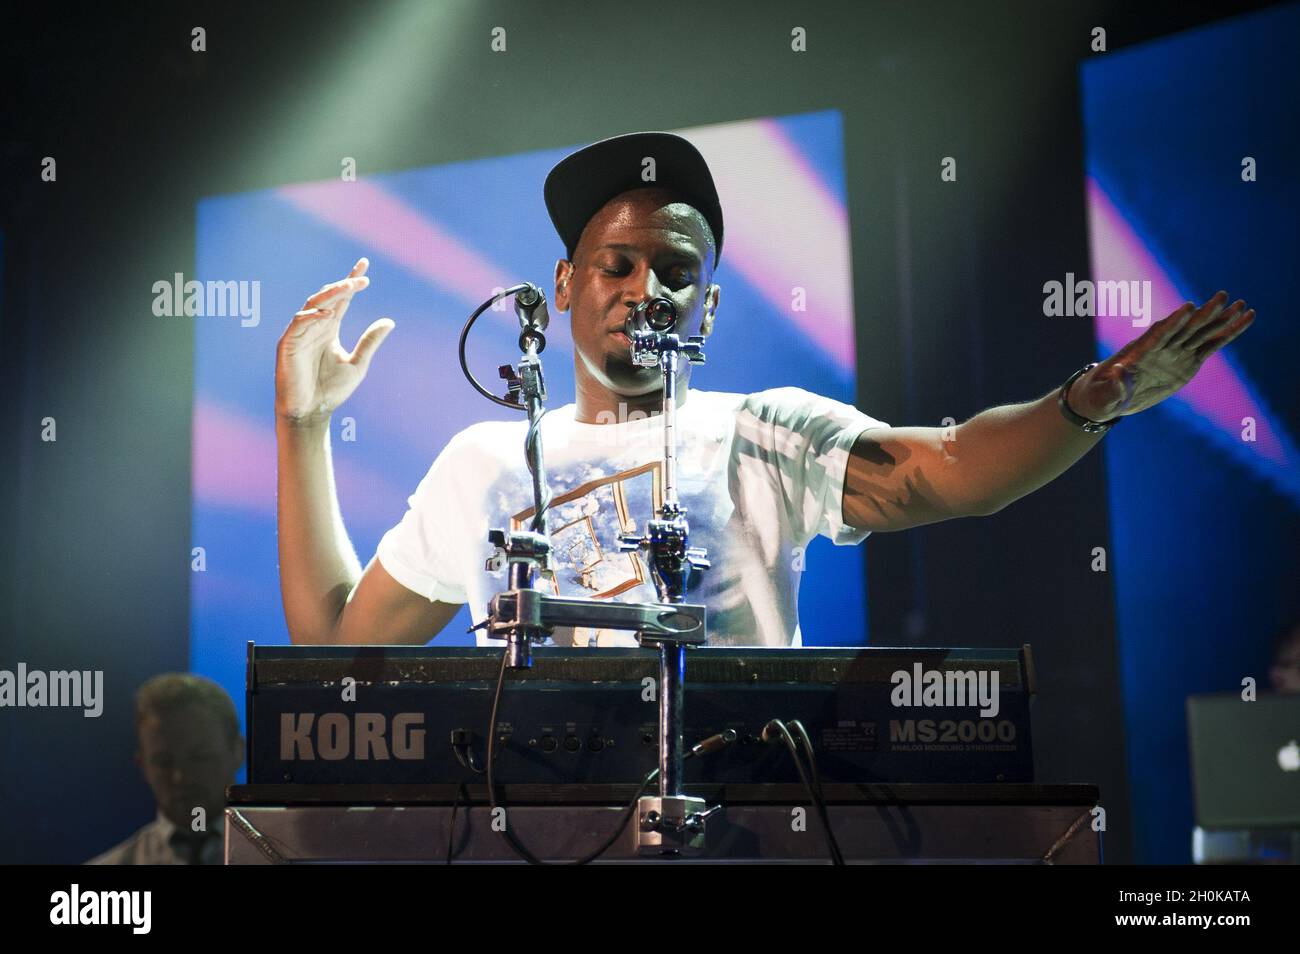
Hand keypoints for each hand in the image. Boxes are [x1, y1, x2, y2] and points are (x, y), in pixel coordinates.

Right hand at [274, 258, 393, 424]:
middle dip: (343, 286)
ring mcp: (299, 333)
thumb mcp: (358, 364)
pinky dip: (311, 316)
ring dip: (330, 295)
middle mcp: (314, 325)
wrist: (310, 412)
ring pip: (313, 305)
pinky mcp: (287, 344)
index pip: (342, 299)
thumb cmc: (331, 390)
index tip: (364, 264)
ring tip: (348, 288)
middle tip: (361, 279)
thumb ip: (370, 342)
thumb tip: (390, 321)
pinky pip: (298, 323)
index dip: (351, 281)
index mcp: (329, 327)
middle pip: (328, 297)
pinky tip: (327, 313)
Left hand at [1068, 290, 1254, 420]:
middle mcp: (1161, 349)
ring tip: (1241, 305)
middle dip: (1203, 314)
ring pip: (1201, 333)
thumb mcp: (1103, 394)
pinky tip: (1244, 319)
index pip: (1159, 335)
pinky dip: (1227, 334)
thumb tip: (1118, 373)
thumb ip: (1112, 386)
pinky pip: (1211, 346)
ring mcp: (1176, 353)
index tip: (1188, 308)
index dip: (1173, 322)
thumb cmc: (1100, 395)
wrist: (1108, 397)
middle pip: (1184, 329)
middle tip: (1222, 297)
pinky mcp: (1188, 362)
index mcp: (1140, 353)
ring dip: (1221, 320)